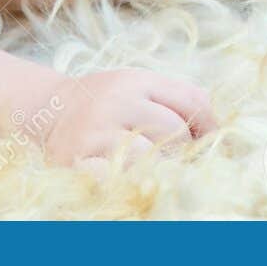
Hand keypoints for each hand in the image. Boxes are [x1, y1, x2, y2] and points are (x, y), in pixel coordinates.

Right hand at [43, 69, 215, 167]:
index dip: (208, 126)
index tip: (211, 141)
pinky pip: (117, 178)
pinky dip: (131, 184)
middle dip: (183, 151)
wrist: (48, 112)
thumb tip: (218, 128)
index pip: (190, 101)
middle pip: (174, 133)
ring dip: (161, 170)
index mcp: (135, 81)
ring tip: (155, 172)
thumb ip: (180, 97)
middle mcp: (115, 102)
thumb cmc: (106, 103)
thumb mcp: (140, 86)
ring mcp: (95, 133)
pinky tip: (133, 183)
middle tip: (176, 160)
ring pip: (151, 158)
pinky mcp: (77, 162)